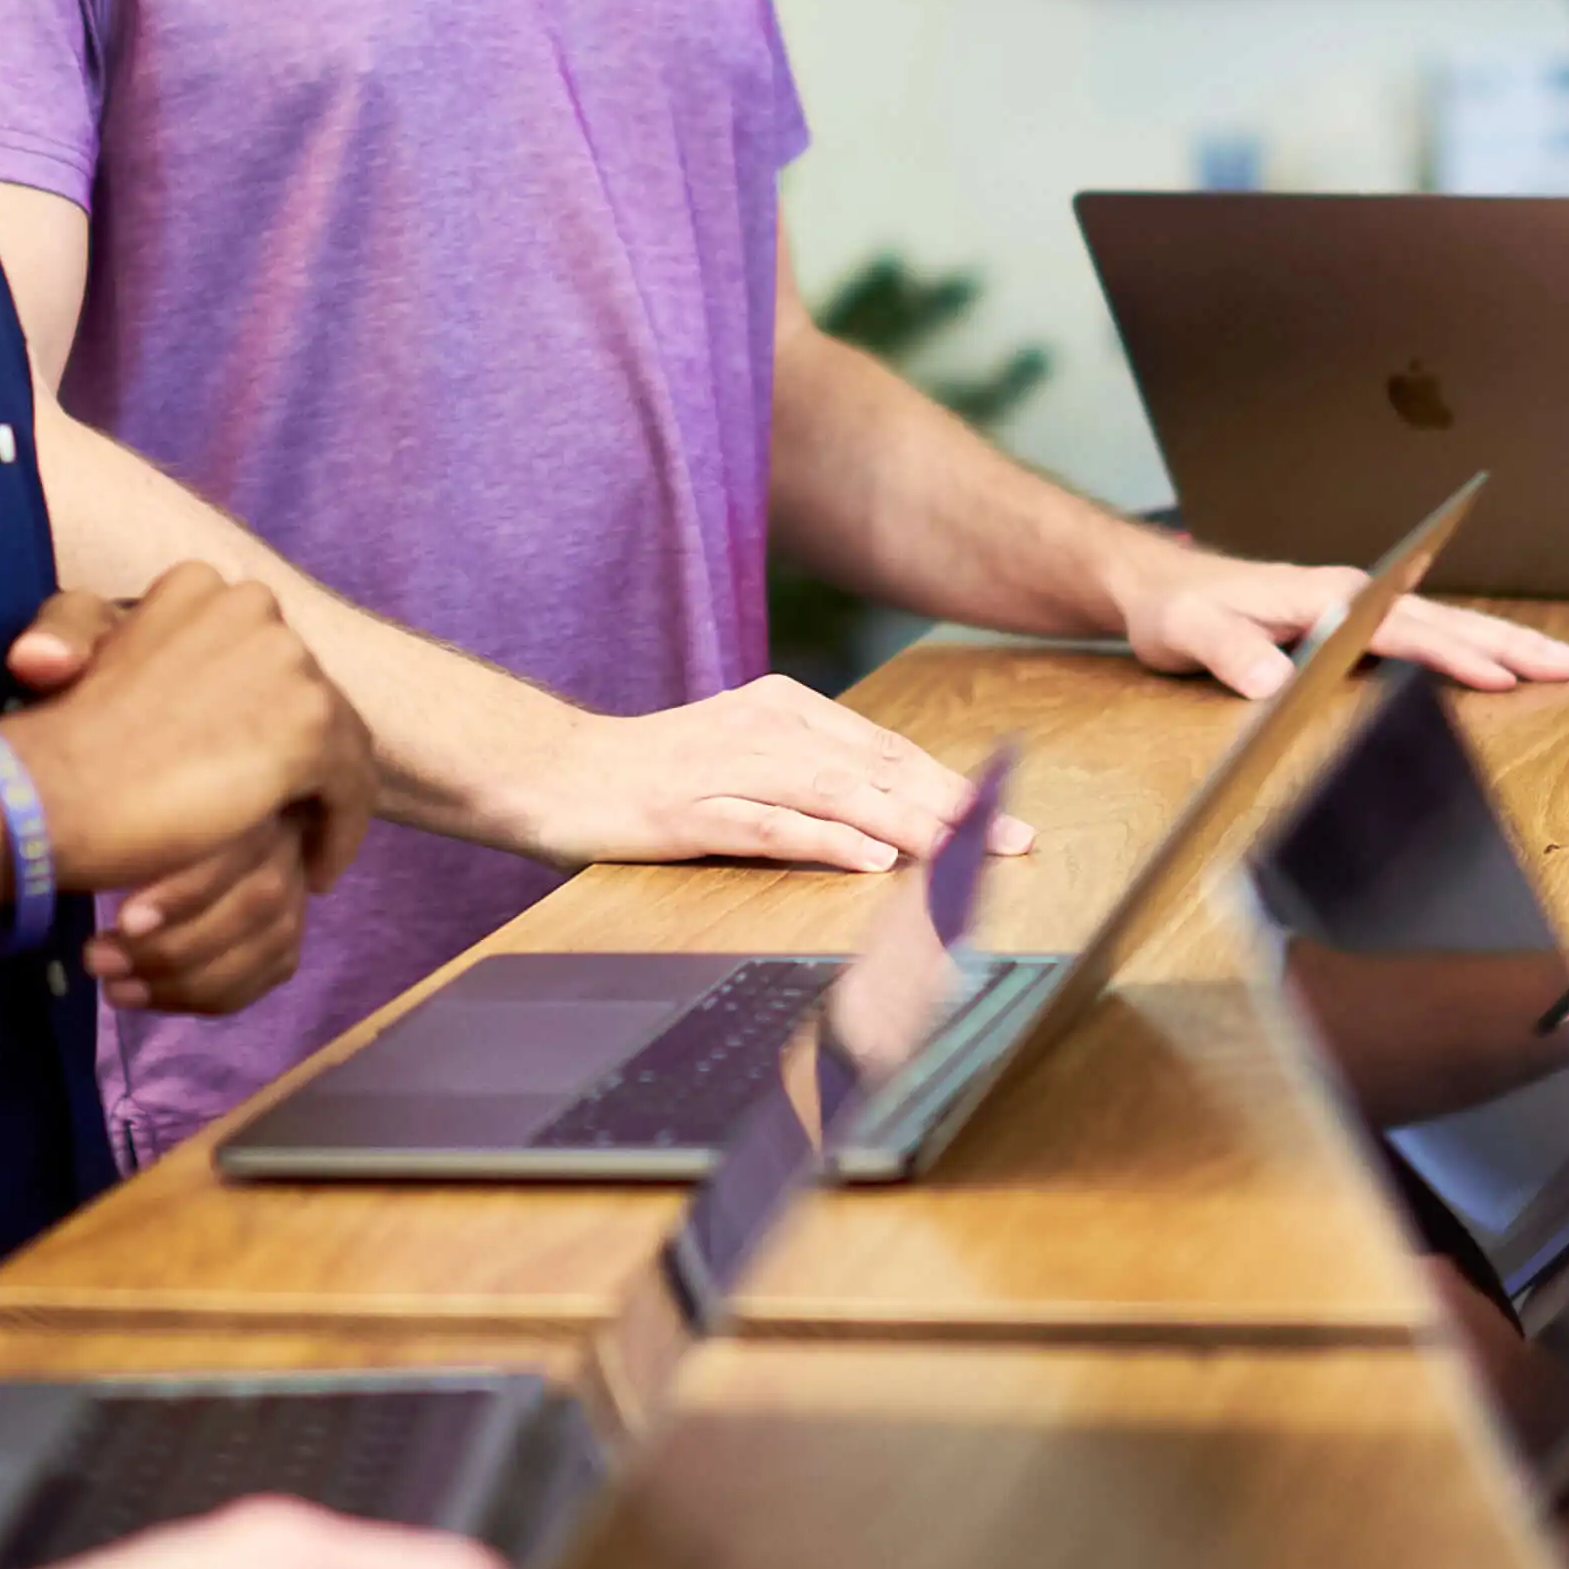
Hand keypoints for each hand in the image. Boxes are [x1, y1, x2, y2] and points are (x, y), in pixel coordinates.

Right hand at [0, 564, 374, 899]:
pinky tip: (317, 872)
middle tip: (284, 813)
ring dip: (321, 794)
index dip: (259, 711)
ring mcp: (286, 661)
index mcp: (200, 585)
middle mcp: (252, 606)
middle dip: (296, 751)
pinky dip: (340, 830)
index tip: (245, 761)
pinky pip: (351, 785)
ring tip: (301, 845)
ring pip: (335, 737)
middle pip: (303, 690)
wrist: (44, 791)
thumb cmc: (55, 738)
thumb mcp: (80, 650)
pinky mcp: (307, 724)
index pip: (260, 654)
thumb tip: (193, 673)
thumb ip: (143, 637)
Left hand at [89, 817, 314, 1014]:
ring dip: (182, 983)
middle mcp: (286, 848)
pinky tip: (149, 999)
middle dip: (174, 947)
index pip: (237, 850)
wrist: (158, 831)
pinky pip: (255, 983)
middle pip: (256, 906)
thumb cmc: (141, 815)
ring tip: (113, 988)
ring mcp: (293, 901)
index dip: (184, 894)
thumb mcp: (139, 805)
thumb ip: (135, 809)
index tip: (123, 922)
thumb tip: (93, 842)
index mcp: (253, 804)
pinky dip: (202, 999)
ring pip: (262, 950)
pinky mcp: (285, 945)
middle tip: (98, 960)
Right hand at [525, 673, 1032, 872]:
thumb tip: (891, 818)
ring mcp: (729, 767)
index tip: (1008, 819)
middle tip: (1014, 841)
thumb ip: (812, 777)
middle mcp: (766, 727)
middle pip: (877, 770)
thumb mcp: (745, 758)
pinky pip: (773, 827)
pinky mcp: (693, 809)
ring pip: (838, 795)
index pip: (888, 752)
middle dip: (953, 808)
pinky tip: (872, 859)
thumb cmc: (656, 774)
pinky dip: (827, 842)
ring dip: (909, 825)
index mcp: (785, 709)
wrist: (555, 770)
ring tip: (967, 852)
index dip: (952, 787)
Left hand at [1107, 537, 1568, 702]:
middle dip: (1507, 642)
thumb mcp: (1192, 632)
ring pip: (1440, 621)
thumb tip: (1280, 682)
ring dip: (1498, 640)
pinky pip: (1419, 631)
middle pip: (1442, 619)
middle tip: (1567, 662)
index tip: (1502, 673)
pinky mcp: (1346, 623)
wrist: (1157, 589)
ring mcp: (1352, 607)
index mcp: (1327, 597)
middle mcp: (1349, 596)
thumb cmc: (1178, 609)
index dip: (1454, 653)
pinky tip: (1492, 650)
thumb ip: (1234, 653)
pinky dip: (1464, 642)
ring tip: (1555, 658)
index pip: (1404, 629)